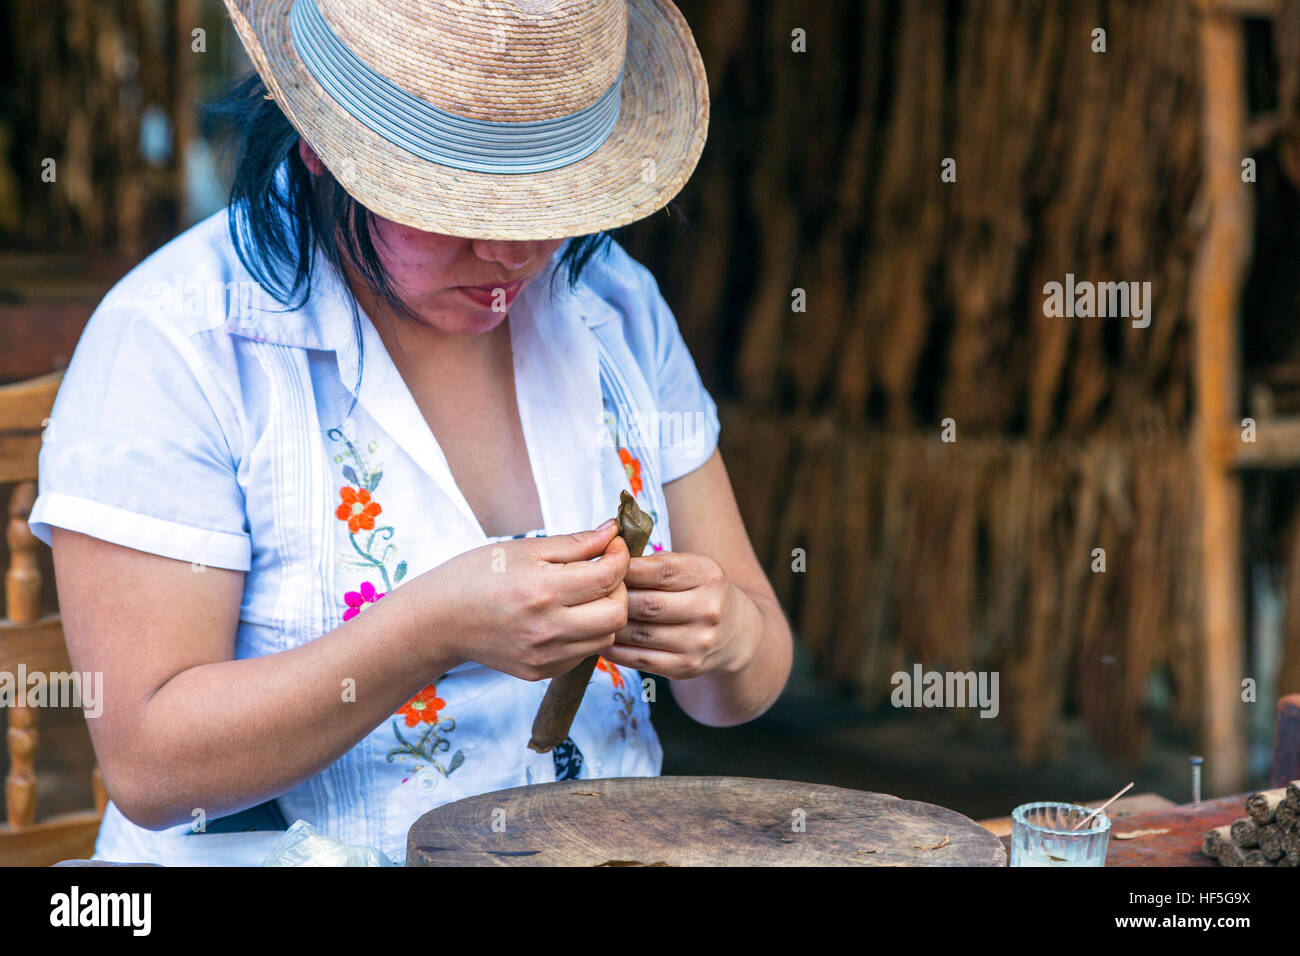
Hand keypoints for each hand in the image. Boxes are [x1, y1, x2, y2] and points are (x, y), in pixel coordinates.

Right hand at [423, 521, 629, 680]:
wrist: (440, 620)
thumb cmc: (478, 575)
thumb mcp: (525, 549)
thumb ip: (575, 543)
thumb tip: (614, 532)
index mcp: (542, 591)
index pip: (608, 577)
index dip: (620, 556)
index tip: (614, 546)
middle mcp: (546, 629)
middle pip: (616, 614)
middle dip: (619, 588)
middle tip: (604, 572)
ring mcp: (544, 656)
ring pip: (605, 637)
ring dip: (605, 613)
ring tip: (585, 595)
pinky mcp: (541, 672)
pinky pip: (583, 654)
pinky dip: (585, 634)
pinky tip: (567, 616)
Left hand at [602, 551, 752, 680]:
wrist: (735, 634)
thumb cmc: (699, 592)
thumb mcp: (692, 568)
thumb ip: (656, 564)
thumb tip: (606, 561)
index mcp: (709, 576)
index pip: (661, 570)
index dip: (626, 568)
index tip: (605, 566)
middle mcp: (708, 610)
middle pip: (647, 604)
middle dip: (615, 598)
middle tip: (593, 594)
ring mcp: (698, 643)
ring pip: (639, 633)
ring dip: (610, 624)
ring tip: (593, 615)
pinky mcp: (685, 668)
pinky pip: (639, 659)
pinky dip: (615, 650)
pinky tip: (602, 638)